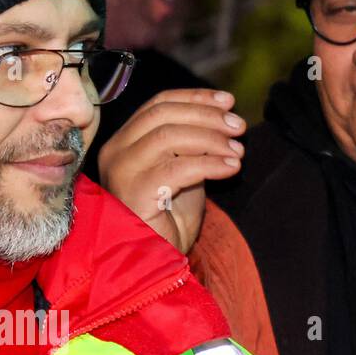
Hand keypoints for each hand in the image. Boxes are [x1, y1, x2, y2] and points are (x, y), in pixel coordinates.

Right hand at [98, 89, 245, 254]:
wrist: (159, 256)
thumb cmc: (173, 215)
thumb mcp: (187, 168)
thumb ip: (197, 141)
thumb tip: (226, 113)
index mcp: (126, 141)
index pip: (159, 104)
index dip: (196, 98)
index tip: (229, 102)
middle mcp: (116, 152)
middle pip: (163, 114)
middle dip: (207, 116)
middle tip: (239, 127)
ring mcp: (122, 172)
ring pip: (168, 137)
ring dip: (211, 139)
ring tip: (238, 151)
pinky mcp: (134, 194)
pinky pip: (177, 169)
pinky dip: (210, 163)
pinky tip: (232, 168)